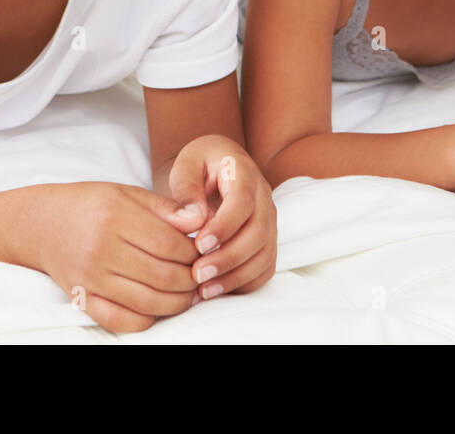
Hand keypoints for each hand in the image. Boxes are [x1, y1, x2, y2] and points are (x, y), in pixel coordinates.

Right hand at [32, 182, 202, 332]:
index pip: (169, 243)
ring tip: (188, 293)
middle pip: (162, 275)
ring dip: (177, 303)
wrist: (40, 224)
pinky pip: (119, 320)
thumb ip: (165, 207)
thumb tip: (202, 219)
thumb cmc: (90, 204)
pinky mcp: (81, 298)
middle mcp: (101, 248)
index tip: (203, 250)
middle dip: (191, 279)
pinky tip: (158, 308)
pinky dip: (145, 320)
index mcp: (114, 215)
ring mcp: (90, 277)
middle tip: (201, 274)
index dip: (194, 251)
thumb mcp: (126, 192)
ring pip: (147, 302)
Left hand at [164, 135, 276, 299]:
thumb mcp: (185, 165)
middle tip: (197, 275)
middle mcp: (263, 197)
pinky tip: (218, 290)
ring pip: (265, 254)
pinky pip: (265, 267)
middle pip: (258, 233)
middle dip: (228, 258)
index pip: (242, 203)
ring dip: (236, 276)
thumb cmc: (199, 164)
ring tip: (203, 290)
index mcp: (243, 173)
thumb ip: (186, 188)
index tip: (199, 245)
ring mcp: (269, 219)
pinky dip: (245, 283)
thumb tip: (194, 219)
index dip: (224, 227)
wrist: (218, 163)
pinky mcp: (267, 239)